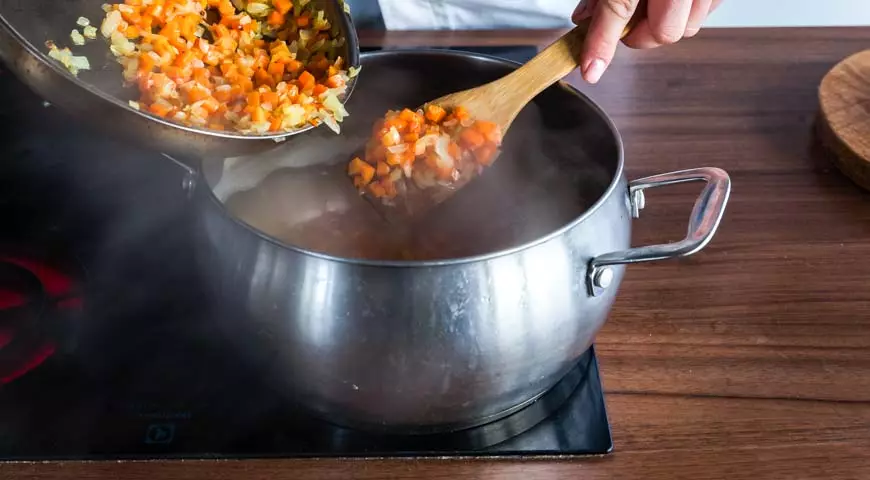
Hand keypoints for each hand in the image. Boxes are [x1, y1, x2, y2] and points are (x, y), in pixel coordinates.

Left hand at [572, 0, 723, 83]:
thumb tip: (584, 20)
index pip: (618, 9)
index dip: (601, 43)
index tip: (590, 70)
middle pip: (665, 33)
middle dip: (641, 35)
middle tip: (628, 24)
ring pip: (688, 28)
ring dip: (665, 24)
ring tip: (654, 4)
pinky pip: (705, 13)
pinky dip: (688, 13)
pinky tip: (674, 0)